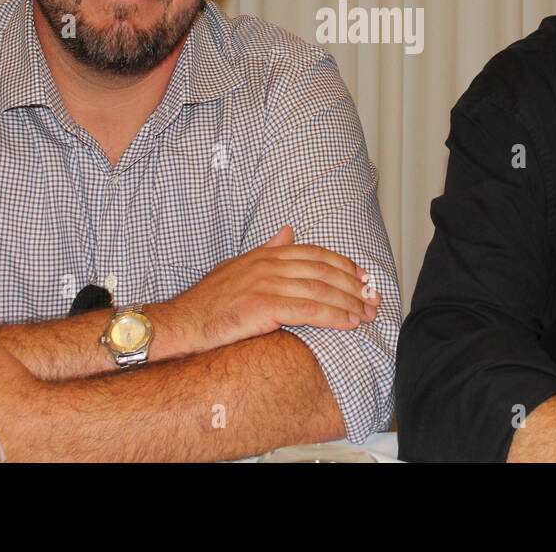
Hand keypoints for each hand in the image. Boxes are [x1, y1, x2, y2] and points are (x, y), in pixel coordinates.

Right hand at [157, 225, 380, 355]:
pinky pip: (309, 310)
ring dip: (349, 303)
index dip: (344, 264)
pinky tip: (349, 324)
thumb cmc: (209, 300)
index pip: (315, 254)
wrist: (182, 322)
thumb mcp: (239, 267)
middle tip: (373, 299)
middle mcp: (268, 265)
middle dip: (353, 286)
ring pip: (321, 290)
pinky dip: (334, 317)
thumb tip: (288, 231)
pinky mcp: (263, 306)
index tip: (363, 277)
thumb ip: (268, 249)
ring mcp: (266, 284)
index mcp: (265, 255)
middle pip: (324, 271)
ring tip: (367, 315)